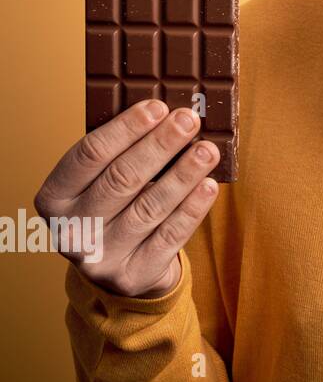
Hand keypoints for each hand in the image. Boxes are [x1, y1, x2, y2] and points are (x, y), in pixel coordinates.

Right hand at [33, 99, 220, 298]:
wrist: (119, 268)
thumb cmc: (112, 208)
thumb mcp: (98, 182)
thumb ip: (119, 153)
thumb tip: (165, 113)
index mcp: (54, 197)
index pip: (89, 154)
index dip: (125, 128)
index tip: (158, 106)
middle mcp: (71, 229)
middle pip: (121, 178)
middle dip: (159, 145)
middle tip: (188, 120)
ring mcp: (101, 257)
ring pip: (149, 207)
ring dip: (183, 174)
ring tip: (207, 149)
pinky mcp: (133, 275)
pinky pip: (169, 236)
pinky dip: (191, 208)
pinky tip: (209, 185)